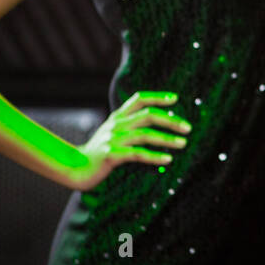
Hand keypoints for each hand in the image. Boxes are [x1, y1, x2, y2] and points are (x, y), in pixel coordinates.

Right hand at [67, 90, 191, 189]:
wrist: (76, 168)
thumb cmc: (98, 152)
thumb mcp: (111, 132)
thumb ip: (128, 124)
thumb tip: (155, 121)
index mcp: (117, 117)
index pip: (139, 99)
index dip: (158, 97)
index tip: (175, 99)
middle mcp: (116, 125)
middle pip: (148, 115)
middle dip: (171, 121)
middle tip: (188, 128)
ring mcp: (114, 139)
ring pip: (146, 135)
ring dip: (167, 139)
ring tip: (183, 143)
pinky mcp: (112, 155)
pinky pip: (138, 154)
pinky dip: (155, 156)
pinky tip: (168, 159)